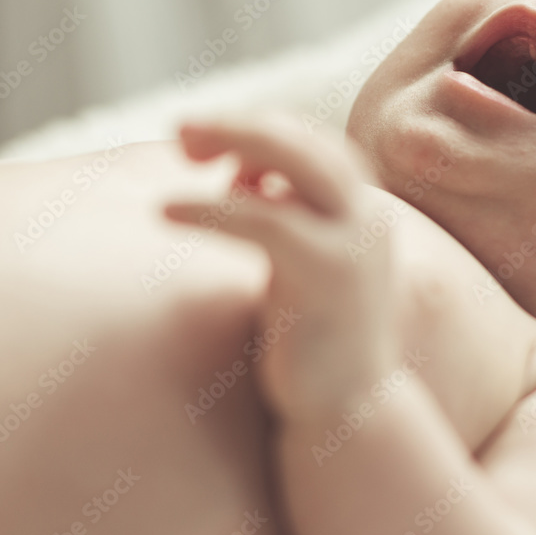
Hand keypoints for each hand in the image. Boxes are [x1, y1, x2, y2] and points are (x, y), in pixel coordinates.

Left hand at [164, 113, 400, 424]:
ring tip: (180, 147)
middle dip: (241, 124)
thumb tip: (241, 171)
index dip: (258, 131)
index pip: (311, 141)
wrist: (348, 411)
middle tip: (182, 127)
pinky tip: (167, 211)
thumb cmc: (311, 338)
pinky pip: (266, 220)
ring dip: (234, 142)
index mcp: (362, 211)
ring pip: (295, 161)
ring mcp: (354, 244)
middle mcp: (367, 217)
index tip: (205, 143)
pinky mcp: (328, 276)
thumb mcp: (299, 261)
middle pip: (304, 139)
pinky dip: (213, 208)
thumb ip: (281, 213)